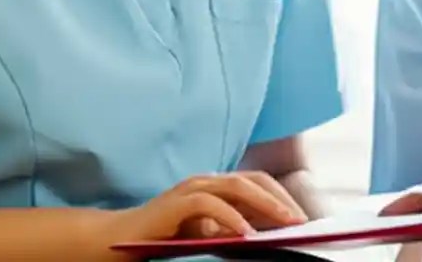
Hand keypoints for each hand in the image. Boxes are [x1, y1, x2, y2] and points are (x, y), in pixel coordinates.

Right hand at [100, 171, 307, 249]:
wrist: (120, 241)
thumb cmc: (164, 238)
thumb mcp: (205, 234)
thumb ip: (230, 230)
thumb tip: (263, 234)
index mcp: (216, 187)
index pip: (256, 182)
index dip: (281, 196)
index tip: (301, 218)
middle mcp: (206, 182)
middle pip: (253, 180)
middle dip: (280, 199)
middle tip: (300, 221)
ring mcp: (191, 189)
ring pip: (237, 187)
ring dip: (264, 204)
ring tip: (284, 222)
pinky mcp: (176, 203)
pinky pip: (209, 205)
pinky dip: (230, 217)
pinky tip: (245, 232)